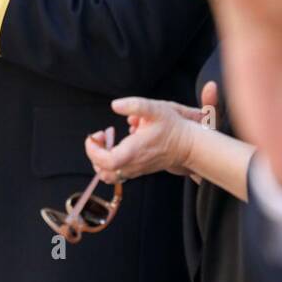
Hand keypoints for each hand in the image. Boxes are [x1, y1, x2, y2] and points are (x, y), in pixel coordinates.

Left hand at [85, 97, 208, 181]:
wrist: (188, 145)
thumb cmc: (172, 127)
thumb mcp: (154, 109)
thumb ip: (134, 105)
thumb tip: (114, 105)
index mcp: (134, 152)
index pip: (106, 162)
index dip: (93, 150)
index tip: (94, 135)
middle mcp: (133, 165)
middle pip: (103, 172)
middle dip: (94, 153)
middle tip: (100, 135)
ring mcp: (136, 170)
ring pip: (109, 176)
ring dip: (100, 160)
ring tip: (106, 141)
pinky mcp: (138, 170)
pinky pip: (117, 174)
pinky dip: (109, 163)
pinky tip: (117, 145)